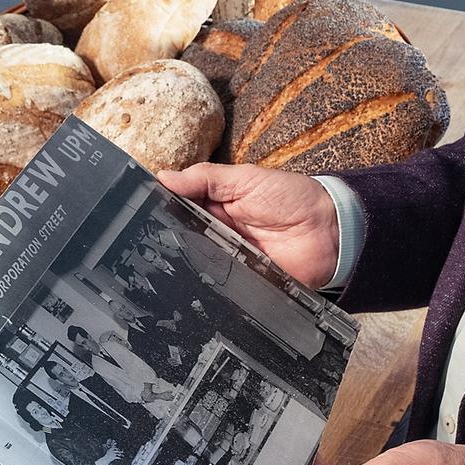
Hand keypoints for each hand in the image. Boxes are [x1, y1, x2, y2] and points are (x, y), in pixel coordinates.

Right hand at [158, 163, 340, 287]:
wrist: (330, 232)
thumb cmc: (292, 198)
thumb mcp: (245, 179)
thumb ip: (205, 179)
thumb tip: (162, 177)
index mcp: (214, 206)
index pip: (177, 209)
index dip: (158, 210)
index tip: (135, 211)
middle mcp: (216, 234)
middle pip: (181, 239)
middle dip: (166, 240)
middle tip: (146, 241)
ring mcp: (226, 261)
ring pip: (194, 265)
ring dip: (184, 263)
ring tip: (162, 265)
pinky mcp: (239, 284)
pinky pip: (217, 288)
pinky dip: (207, 287)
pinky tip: (192, 286)